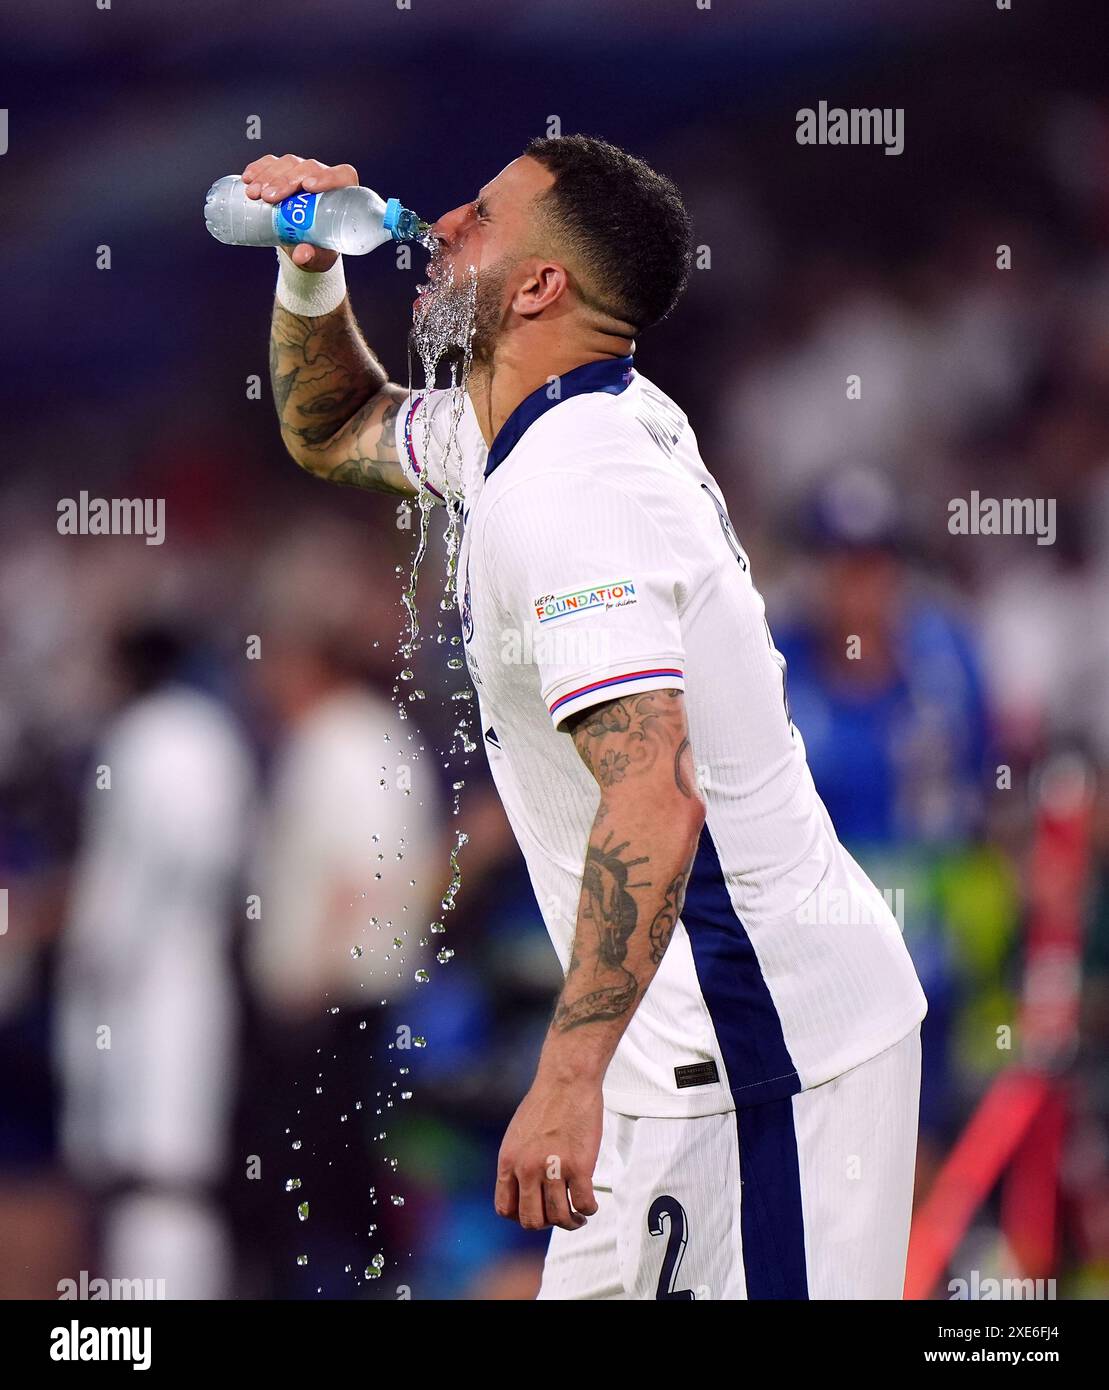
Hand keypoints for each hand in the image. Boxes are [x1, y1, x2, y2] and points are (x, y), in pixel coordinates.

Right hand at [240, 153, 358, 271]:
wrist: (303, 245)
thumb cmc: (319, 248)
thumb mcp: (319, 256)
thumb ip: (313, 256)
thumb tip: (301, 254)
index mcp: (342, 195)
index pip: (341, 176)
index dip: (326, 176)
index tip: (308, 186)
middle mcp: (324, 178)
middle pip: (308, 168)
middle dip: (285, 181)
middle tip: (269, 198)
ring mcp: (303, 172)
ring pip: (288, 164)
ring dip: (268, 176)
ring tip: (254, 194)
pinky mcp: (284, 172)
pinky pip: (272, 163)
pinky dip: (258, 169)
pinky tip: (248, 178)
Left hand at [494, 1076, 602, 1230]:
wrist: (566, 1081)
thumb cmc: (545, 1102)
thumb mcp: (517, 1134)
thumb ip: (518, 1162)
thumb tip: (523, 1187)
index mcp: (508, 1161)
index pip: (506, 1209)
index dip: (521, 1217)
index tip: (536, 1212)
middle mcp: (527, 1169)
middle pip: (531, 1220)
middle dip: (546, 1224)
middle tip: (558, 1215)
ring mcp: (553, 1169)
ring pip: (559, 1217)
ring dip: (571, 1222)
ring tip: (578, 1215)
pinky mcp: (579, 1166)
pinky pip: (583, 1204)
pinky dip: (588, 1210)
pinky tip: (590, 1204)